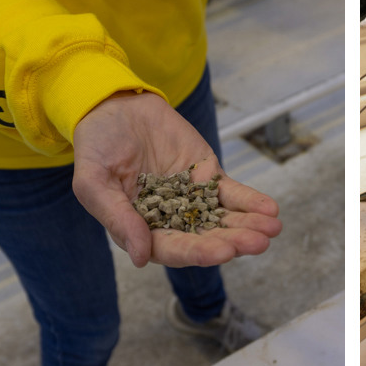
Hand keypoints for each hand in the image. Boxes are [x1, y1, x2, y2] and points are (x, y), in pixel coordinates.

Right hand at [72, 91, 281, 267]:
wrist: (114, 108)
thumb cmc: (96, 148)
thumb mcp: (94, 182)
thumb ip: (118, 218)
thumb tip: (141, 258)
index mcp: (141, 231)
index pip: (173, 249)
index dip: (199, 252)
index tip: (224, 252)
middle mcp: (171, 221)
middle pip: (207, 237)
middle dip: (233, 241)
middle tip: (258, 242)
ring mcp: (193, 199)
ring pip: (225, 219)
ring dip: (249, 226)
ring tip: (271, 229)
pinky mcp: (209, 177)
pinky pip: (233, 194)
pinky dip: (252, 202)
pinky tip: (270, 210)